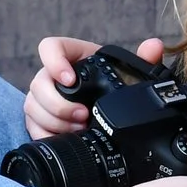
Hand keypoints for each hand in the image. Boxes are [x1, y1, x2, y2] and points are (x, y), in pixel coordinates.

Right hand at [23, 35, 165, 140]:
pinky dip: (46, 134)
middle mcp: (52, 76)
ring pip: (33, 106)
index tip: (69, 79)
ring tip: (78, 129)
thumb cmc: (114, 87)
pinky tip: (64, 140)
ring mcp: (43, 98)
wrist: (104, 112)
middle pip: (39, 82)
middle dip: (58, 103)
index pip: (51, 48)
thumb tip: (154, 46)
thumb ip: (142, 59)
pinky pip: (32, 125)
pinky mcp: (40, 119)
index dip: (54, 61)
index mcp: (72, 57)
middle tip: (82, 115)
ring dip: (54, 120)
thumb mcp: (128, 74)